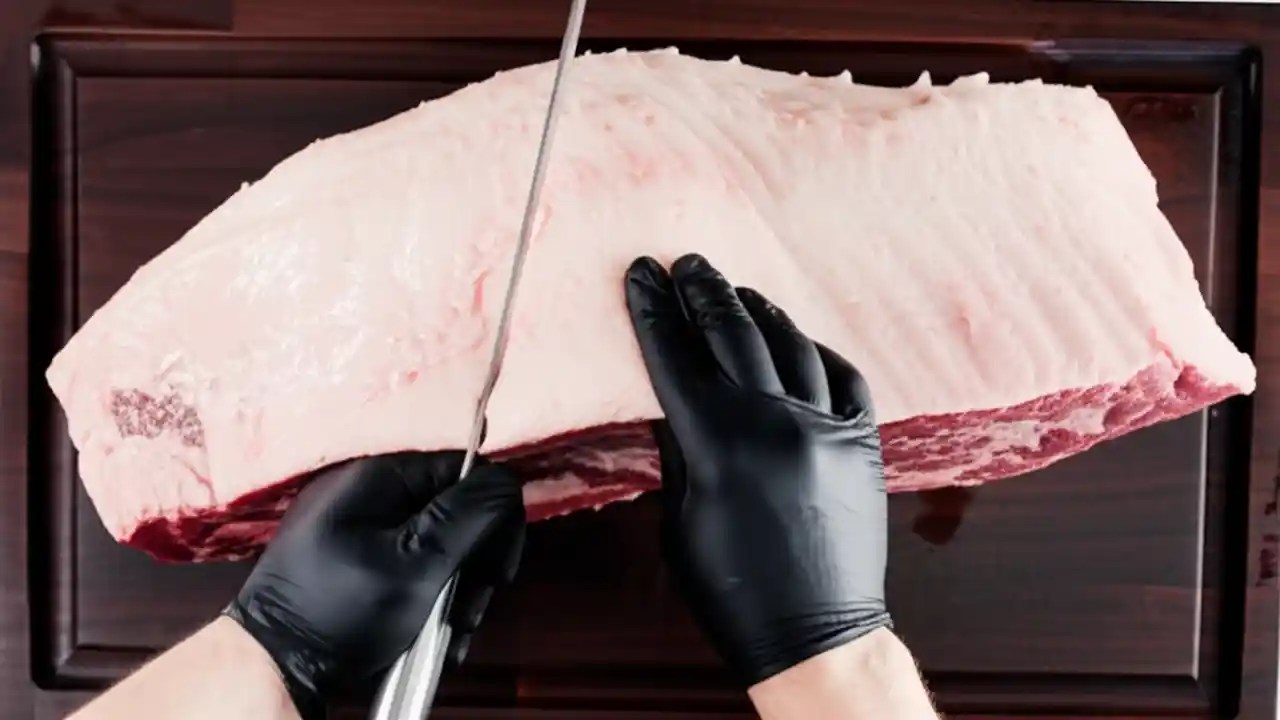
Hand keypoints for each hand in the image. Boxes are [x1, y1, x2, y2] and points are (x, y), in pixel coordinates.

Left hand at [224, 451, 525, 718]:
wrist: (273, 667)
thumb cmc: (342, 610)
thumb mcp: (415, 564)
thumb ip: (468, 517)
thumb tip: (506, 481)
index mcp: (378, 476)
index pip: (463, 469)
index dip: (493, 516)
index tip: (498, 571)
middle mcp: (367, 493)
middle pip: (455, 510)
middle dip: (475, 562)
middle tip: (472, 609)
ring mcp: (357, 529)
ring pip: (439, 545)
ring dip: (457, 590)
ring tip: (452, 631)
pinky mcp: (354, 562)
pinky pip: (411, 567)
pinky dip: (430, 599)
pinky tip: (432, 634)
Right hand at [624, 253, 891, 686]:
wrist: (816, 634)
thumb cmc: (732, 590)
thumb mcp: (682, 517)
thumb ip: (678, 447)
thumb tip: (670, 395)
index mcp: (720, 442)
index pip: (677, 356)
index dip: (655, 311)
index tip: (642, 275)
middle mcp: (777, 422)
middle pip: (734, 333)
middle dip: (704, 291)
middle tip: (686, 264)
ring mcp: (827, 428)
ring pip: (790, 344)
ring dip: (758, 310)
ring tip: (735, 291)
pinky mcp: (865, 442)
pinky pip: (841, 376)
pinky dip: (814, 351)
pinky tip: (795, 338)